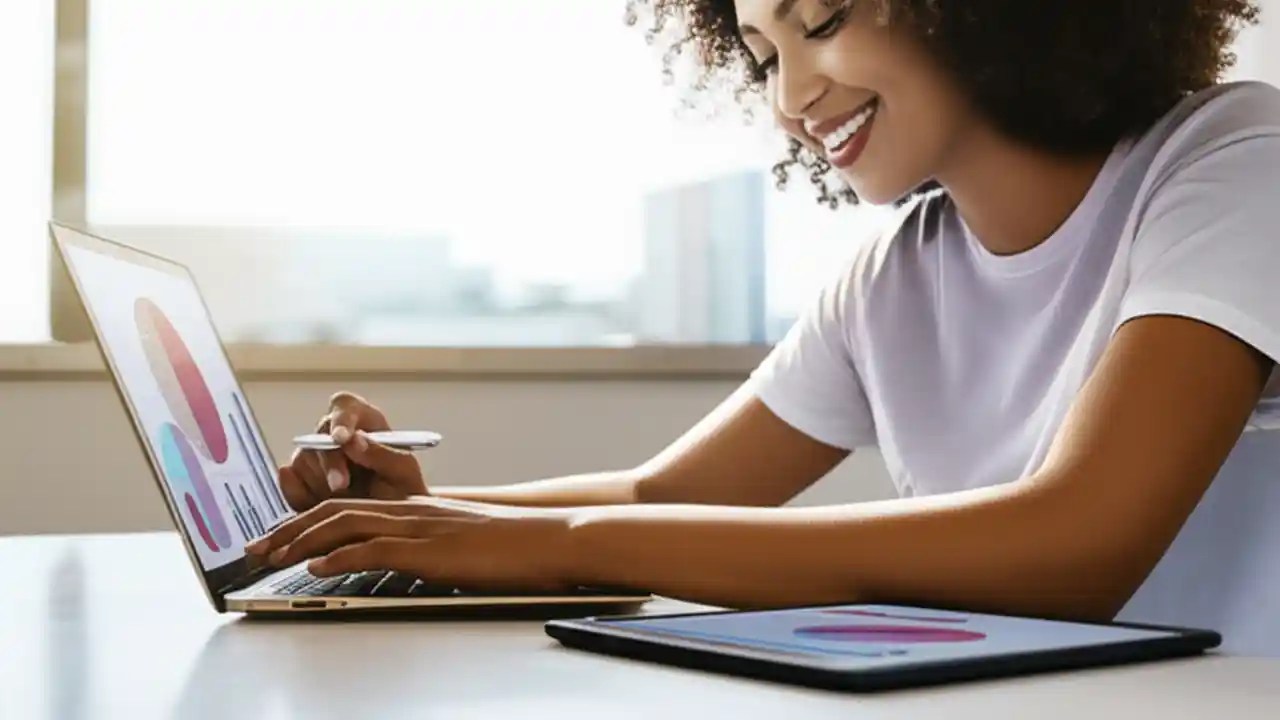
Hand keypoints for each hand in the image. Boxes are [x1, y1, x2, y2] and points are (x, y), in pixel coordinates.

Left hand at [244, 497, 577, 592]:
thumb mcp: (456, 544)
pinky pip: (375, 548)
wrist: (547, 540)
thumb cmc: (509, 548)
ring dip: (300, 541)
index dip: (303, 521)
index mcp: (413, 509)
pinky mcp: (430, 549)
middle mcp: (409, 510)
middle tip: (253, 549)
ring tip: (270, 558)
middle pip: (333, 510)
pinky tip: (318, 567)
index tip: (274, 539)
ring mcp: (418, 527)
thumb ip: (422, 548)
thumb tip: (393, 564)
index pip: (345, 507)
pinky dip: (341, 556)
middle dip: (285, 529)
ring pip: (345, 524)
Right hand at [278, 392, 427, 511]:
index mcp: (364, 421)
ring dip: (323, 483)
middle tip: (341, 486)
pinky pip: (290, 485)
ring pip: (303, 461)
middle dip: (330, 464)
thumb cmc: (402, 491)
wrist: (391, 524)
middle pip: (319, 435)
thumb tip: (353, 441)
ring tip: (350, 500)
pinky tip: (325, 506)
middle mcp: (334, 434)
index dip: (341, 419)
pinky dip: (304, 498)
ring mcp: (314, 455)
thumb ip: (384, 456)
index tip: (342, 438)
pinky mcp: (299, 479)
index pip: (345, 405)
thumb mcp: (404, 474)